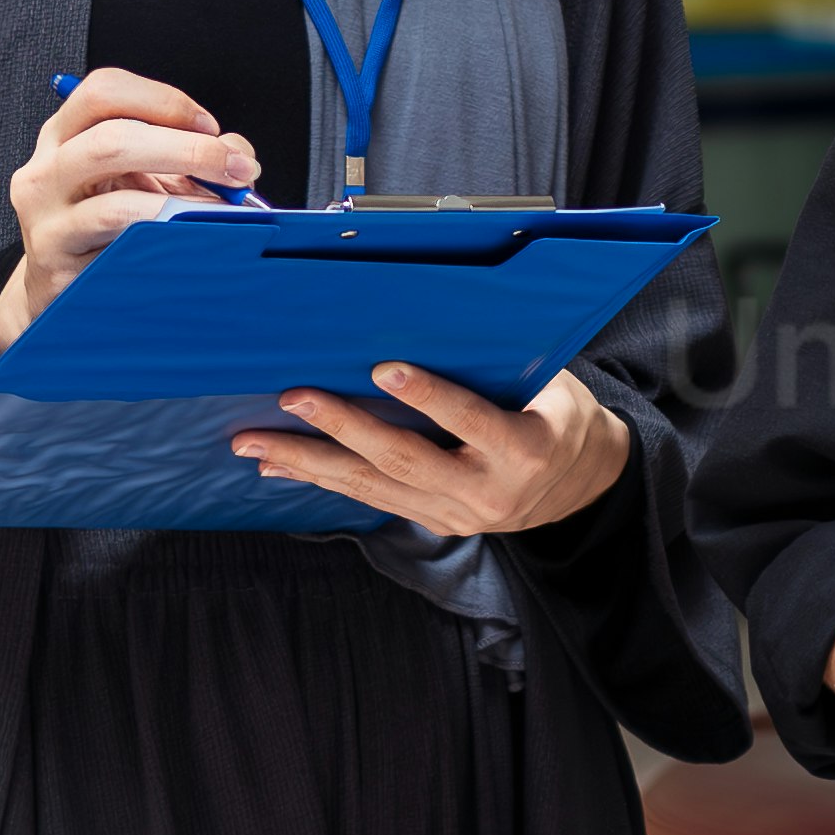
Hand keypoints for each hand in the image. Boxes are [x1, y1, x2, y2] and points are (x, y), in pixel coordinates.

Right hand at [0, 69, 253, 343]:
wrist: (58, 288)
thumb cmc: (104, 226)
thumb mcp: (141, 178)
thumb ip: (188, 156)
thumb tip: (237, 156)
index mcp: (64, 135)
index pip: (105, 91)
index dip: (164, 101)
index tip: (209, 126)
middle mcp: (47, 170)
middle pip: (112, 138)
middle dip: (187, 149)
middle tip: (232, 168)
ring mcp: (46, 218)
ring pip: (116, 202)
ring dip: (183, 203)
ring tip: (220, 210)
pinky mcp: (58, 263)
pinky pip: (120, 251)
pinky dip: (164, 239)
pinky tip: (190, 239)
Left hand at [230, 361, 635, 545]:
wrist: (577, 486)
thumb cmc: (557, 415)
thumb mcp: (550, 384)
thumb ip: (499, 362)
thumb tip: (433, 312)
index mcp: (526, 450)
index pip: (471, 420)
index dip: (429, 396)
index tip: (384, 368)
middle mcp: (487, 492)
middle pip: (405, 458)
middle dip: (343, 427)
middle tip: (295, 397)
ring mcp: (455, 514)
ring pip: (373, 486)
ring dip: (309, 462)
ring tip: (256, 444)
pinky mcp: (432, 521)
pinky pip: (369, 498)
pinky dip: (321, 480)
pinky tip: (280, 467)